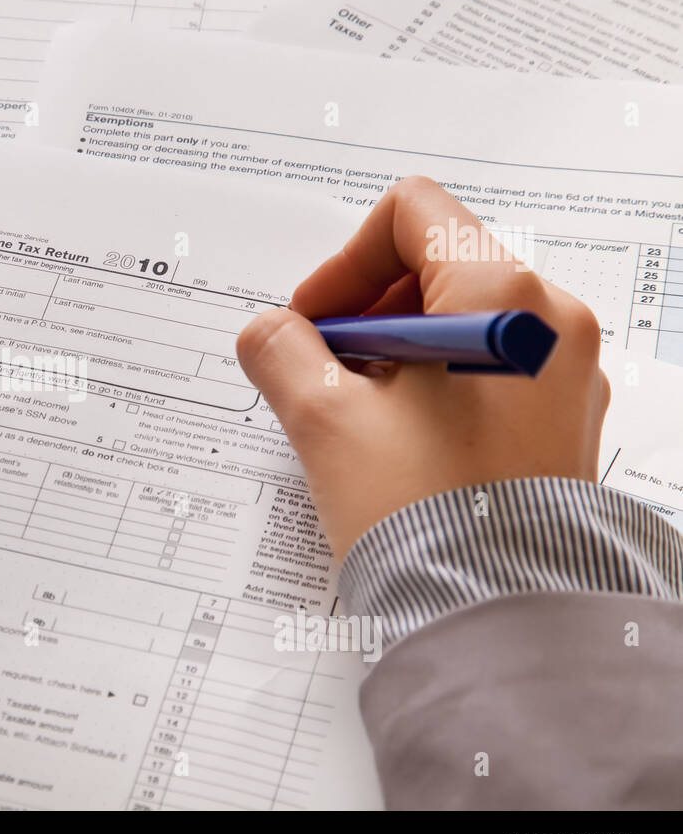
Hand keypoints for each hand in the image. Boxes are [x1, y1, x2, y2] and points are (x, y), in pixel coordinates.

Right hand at [236, 176, 609, 559]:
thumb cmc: (424, 518)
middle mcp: (550, 323)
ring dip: (394, 349)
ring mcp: (564, 374)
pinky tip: (397, 438)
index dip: (344, 261)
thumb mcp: (326, 422)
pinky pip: (489, 368)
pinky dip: (434, 382)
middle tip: (323, 371)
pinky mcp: (561, 422)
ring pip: (461, 320)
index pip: (413, 215)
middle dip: (366, 310)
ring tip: (356, 413)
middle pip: (438, 265)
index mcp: (503, 300)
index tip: (314, 322)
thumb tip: (269, 332)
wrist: (499, 618)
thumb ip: (282, 354)